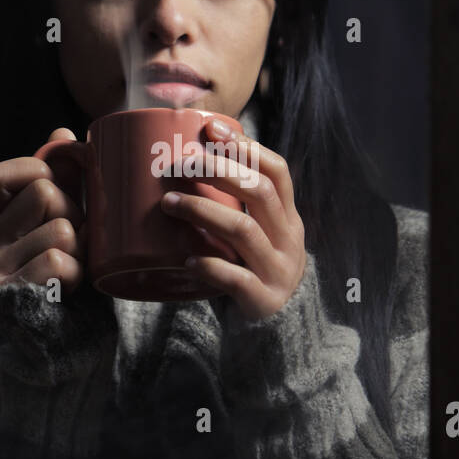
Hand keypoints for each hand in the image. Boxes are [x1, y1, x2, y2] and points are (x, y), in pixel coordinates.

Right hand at [0, 127, 86, 290]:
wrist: (62, 341)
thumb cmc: (63, 275)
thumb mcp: (58, 224)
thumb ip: (60, 181)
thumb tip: (64, 133)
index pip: (2, 173)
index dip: (40, 171)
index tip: (59, 191)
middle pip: (45, 193)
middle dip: (74, 213)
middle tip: (74, 242)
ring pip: (61, 227)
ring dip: (81, 248)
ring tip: (73, 267)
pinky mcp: (13, 295)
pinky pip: (59, 261)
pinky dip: (76, 273)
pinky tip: (68, 287)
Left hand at [160, 117, 306, 320]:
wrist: (279, 329)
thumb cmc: (255, 270)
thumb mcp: (260, 235)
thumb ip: (239, 207)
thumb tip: (190, 158)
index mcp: (289, 218)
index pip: (277, 171)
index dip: (246, 147)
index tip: (211, 129)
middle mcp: (290, 240)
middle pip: (259, 192)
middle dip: (217, 171)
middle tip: (178, 165)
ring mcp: (279, 270)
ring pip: (244, 231)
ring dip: (203, 211)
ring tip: (168, 203)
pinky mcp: (263, 300)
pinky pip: (236, 278)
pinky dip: (209, 265)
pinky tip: (185, 260)